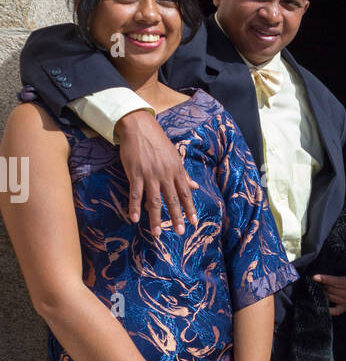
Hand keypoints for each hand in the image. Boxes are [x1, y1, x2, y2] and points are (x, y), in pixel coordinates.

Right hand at [115, 110, 198, 235]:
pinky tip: (135, 219)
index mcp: (176, 171)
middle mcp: (165, 175)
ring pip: (154, 201)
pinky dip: (135, 207)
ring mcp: (150, 175)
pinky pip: (135, 193)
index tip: (194, 222)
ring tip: (157, 233)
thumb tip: (196, 187)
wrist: (139, 127)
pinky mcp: (135, 173)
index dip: (189, 209)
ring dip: (156, 218)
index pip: (185, 194)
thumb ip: (184, 175)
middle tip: (180, 232)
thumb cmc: (158, 142)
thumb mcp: (175, 157)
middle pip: (172, 200)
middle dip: (176, 217)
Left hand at [312, 255, 345, 315]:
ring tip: (316, 288)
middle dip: (322, 285)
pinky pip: (335, 311)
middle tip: (315, 281)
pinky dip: (328, 309)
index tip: (315, 277)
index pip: (336, 282)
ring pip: (330, 298)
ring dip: (323, 293)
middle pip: (331, 290)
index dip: (325, 279)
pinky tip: (321, 303)